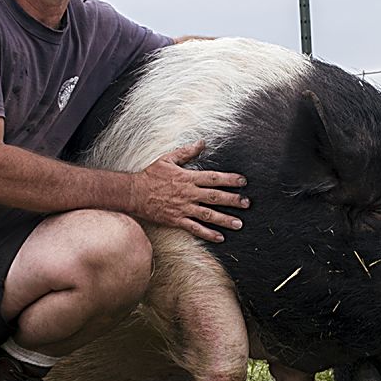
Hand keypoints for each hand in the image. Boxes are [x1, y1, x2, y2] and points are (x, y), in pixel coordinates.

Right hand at [131, 140, 248, 241]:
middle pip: (215, 197)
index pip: (214, 178)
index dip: (230, 179)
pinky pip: (195, 228)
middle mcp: (189, 193)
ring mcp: (183, 208)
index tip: (243, 182)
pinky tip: (220, 238)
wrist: (134, 193)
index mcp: (188, 177)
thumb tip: (202, 142)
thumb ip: (187, 152)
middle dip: (233, 200)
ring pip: (208, 215)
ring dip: (225, 220)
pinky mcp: (177, 220)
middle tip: (247, 204)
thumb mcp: (168, 159)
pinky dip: (208, 234)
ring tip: (239, 224)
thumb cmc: (151, 175)